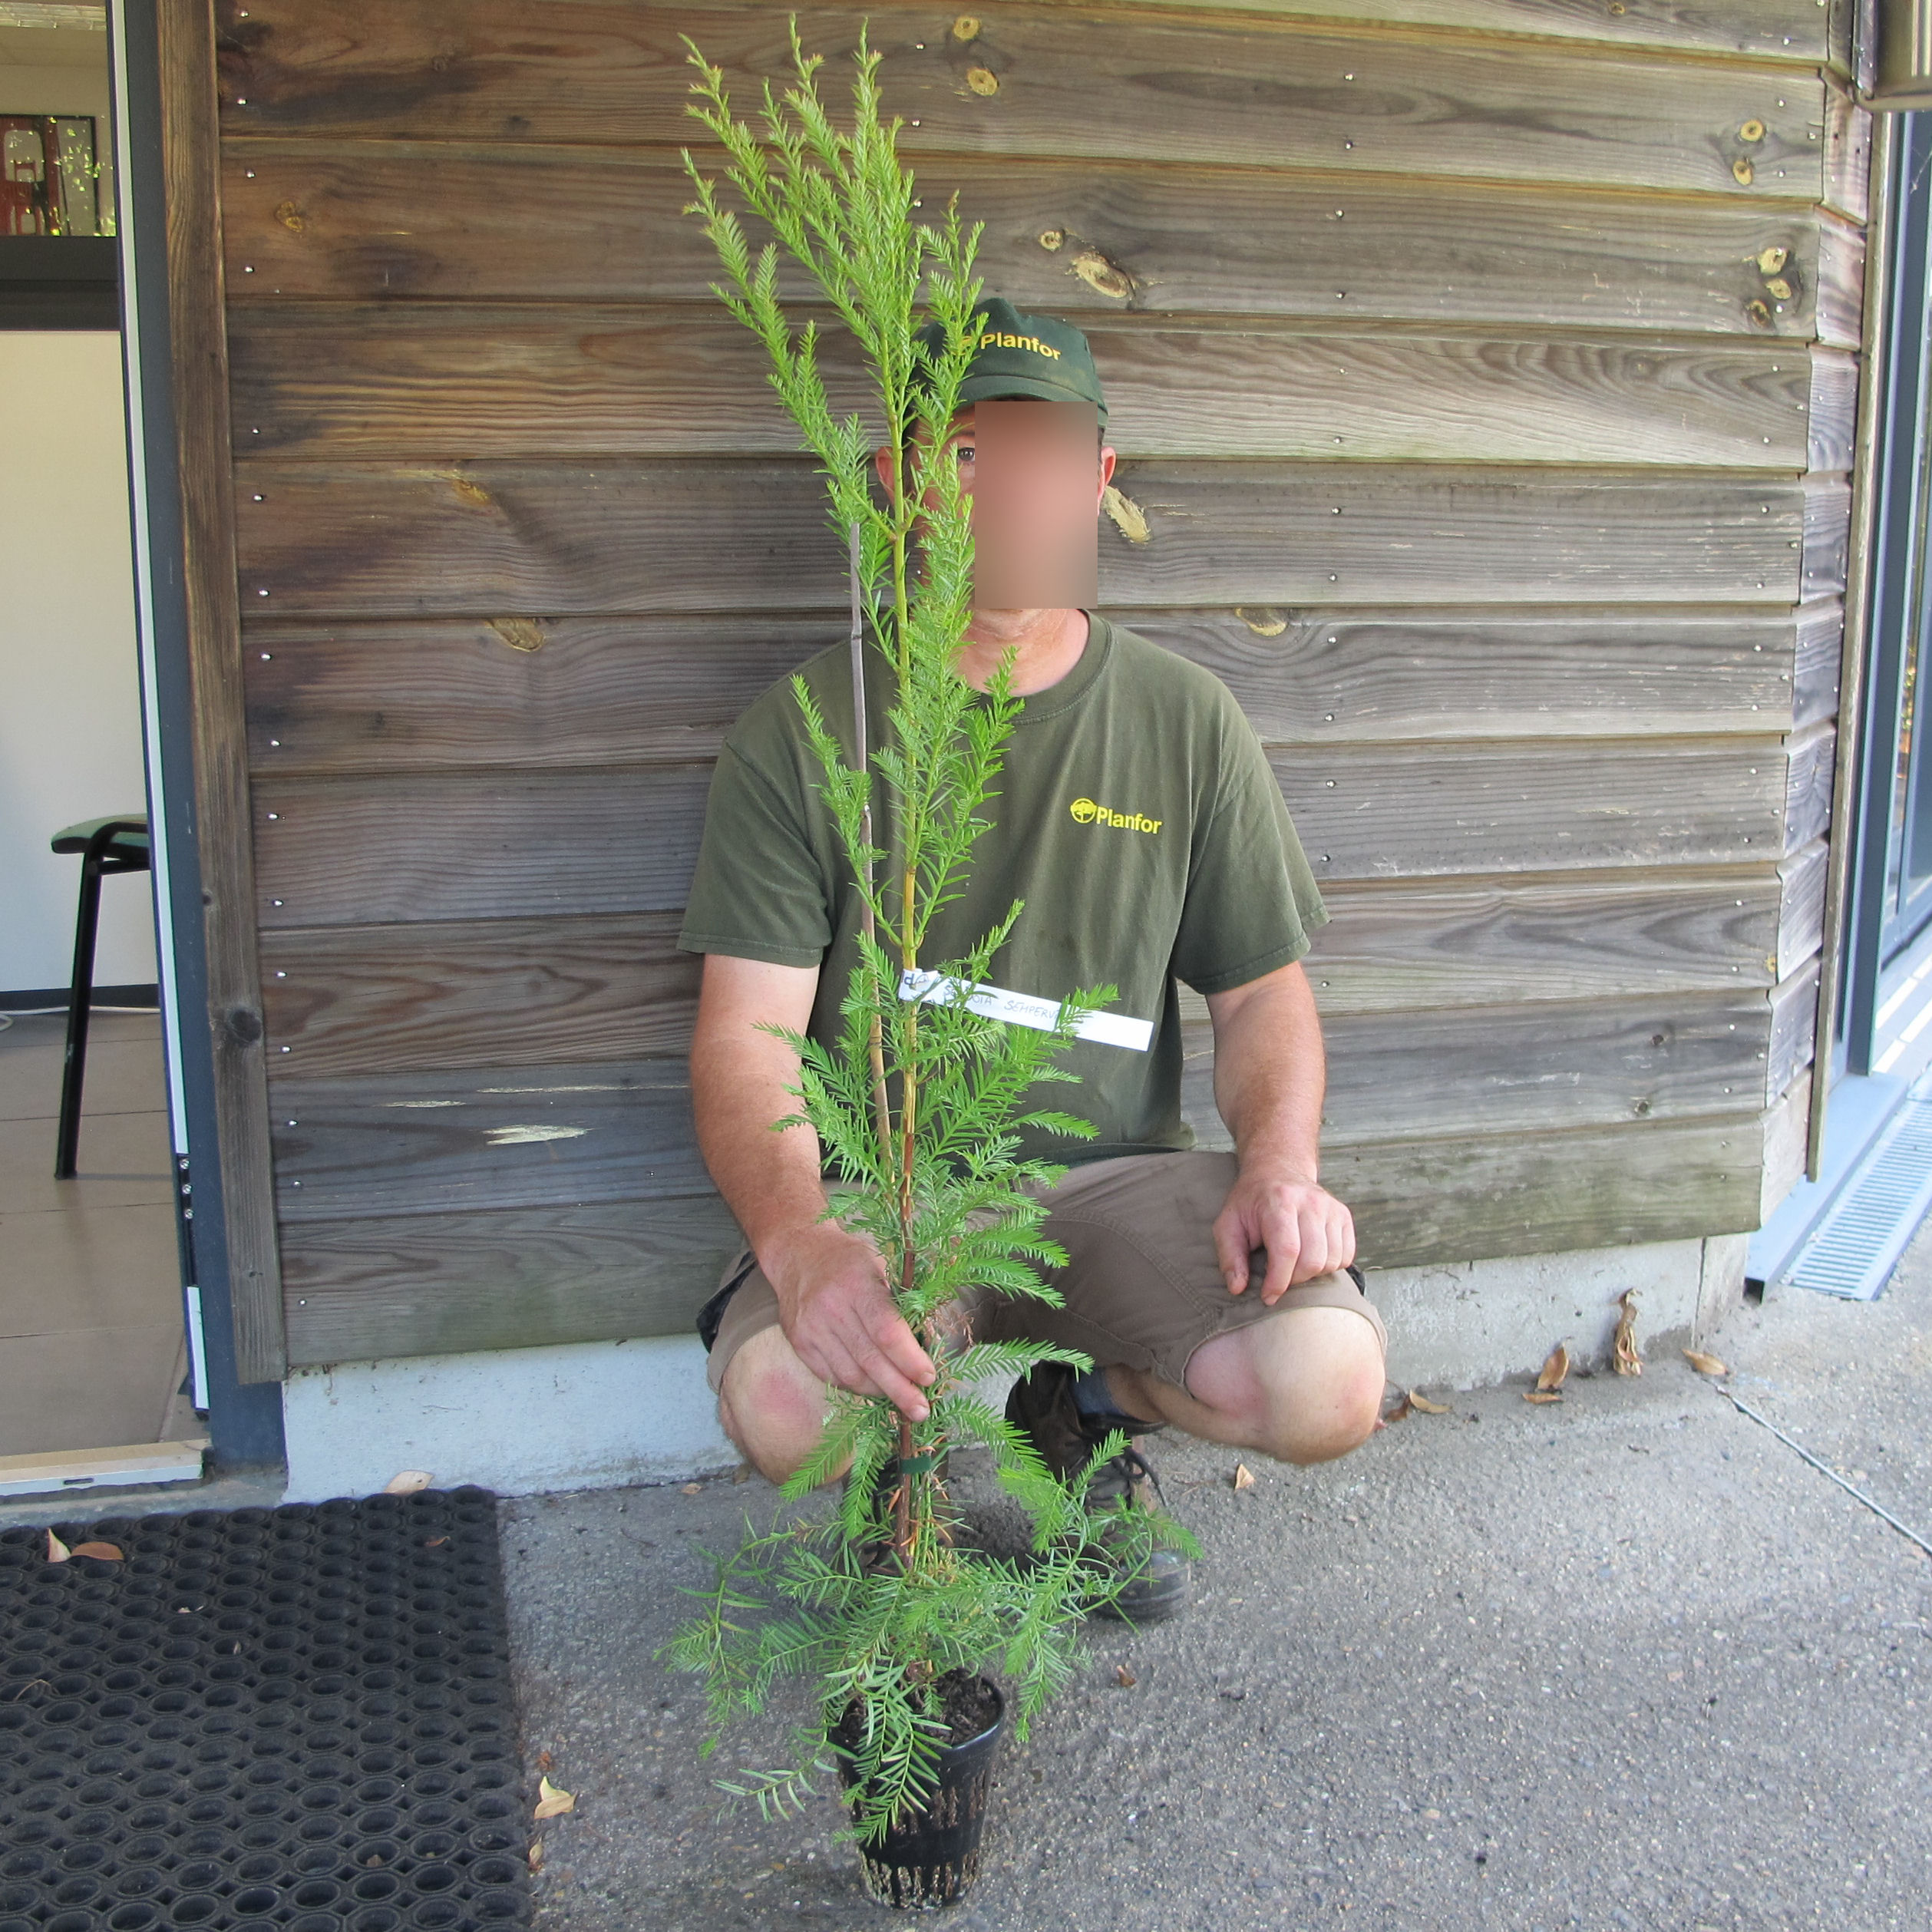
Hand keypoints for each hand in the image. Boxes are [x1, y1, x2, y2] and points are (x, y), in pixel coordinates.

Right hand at [763, 1221, 936, 1420]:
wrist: (798, 1255)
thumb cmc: (849, 1260)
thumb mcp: (879, 1265)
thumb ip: (901, 1300)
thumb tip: (928, 1343)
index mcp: (856, 1284)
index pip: (886, 1331)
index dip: (910, 1359)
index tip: (929, 1377)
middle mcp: (830, 1308)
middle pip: (870, 1360)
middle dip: (900, 1389)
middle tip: (921, 1410)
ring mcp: (811, 1329)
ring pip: (850, 1375)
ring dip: (880, 1392)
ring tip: (902, 1401)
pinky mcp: (799, 1345)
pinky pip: (832, 1377)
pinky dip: (857, 1387)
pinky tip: (875, 1389)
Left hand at [1211, 1161, 1355, 1303]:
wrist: (1277, 1170)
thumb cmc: (1251, 1202)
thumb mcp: (1228, 1224)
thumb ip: (1230, 1256)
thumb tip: (1237, 1288)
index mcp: (1279, 1201)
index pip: (1287, 1251)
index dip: (1278, 1281)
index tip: (1267, 1296)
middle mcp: (1310, 1202)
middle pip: (1313, 1260)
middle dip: (1294, 1280)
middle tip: (1279, 1278)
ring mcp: (1331, 1207)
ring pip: (1332, 1261)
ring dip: (1312, 1275)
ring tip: (1293, 1266)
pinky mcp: (1344, 1215)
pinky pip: (1347, 1255)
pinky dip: (1330, 1266)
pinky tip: (1311, 1258)